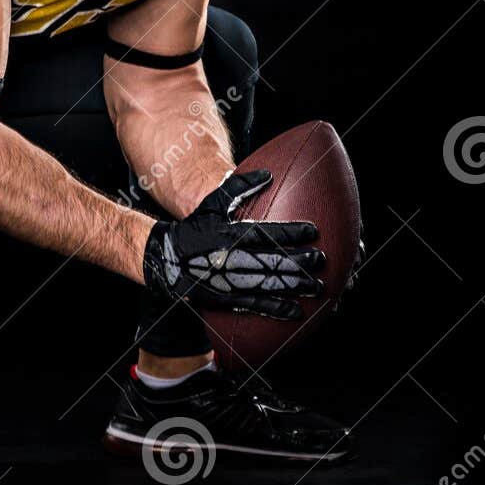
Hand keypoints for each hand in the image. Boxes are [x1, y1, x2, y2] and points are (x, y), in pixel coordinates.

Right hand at [142, 169, 324, 320]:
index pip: (266, 232)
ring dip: (294, 287)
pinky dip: (275, 308)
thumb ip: (239, 187)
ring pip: (266, 285)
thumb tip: (268, 174)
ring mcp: (227, 281)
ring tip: (317, 287)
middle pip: (271, 260)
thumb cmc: (193, 229)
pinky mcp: (223, 300)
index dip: (291, 232)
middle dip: (299, 261)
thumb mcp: (211, 204)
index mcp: (229, 234)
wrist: (163, 259)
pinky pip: (253, 306)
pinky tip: (295, 311)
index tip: (314, 231)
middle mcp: (229, 258)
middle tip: (321, 260)